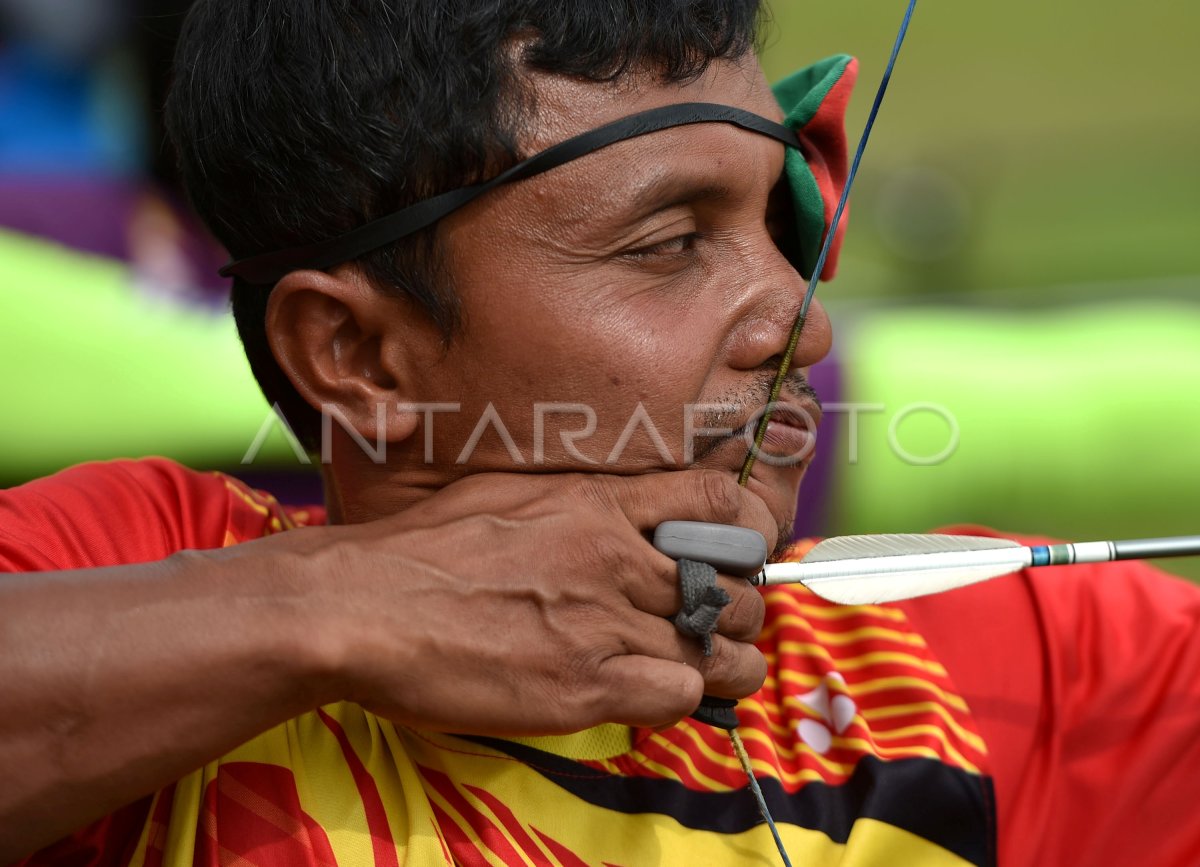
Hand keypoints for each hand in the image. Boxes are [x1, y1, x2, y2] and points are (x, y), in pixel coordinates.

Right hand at [290, 470, 775, 733]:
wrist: (359, 606)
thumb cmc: (422, 551)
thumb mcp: (509, 497)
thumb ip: (576, 507)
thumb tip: (617, 519)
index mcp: (596, 503)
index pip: (719, 505)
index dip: (751, 533)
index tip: (744, 555)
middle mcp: (613, 558)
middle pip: (733, 588)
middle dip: (740, 611)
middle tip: (719, 624)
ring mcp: (602, 623)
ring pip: (720, 649)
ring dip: (725, 663)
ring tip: (707, 669)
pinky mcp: (584, 686)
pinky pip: (677, 696)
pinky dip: (676, 700)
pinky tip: (646, 694)